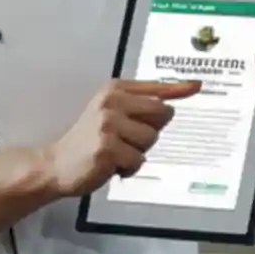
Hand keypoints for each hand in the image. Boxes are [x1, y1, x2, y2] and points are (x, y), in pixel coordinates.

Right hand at [42, 79, 200, 196]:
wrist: (57, 163)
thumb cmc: (89, 139)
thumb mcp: (112, 112)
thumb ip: (144, 104)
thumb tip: (183, 93)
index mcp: (114, 90)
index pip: (154, 88)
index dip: (178, 88)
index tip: (197, 86)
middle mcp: (111, 102)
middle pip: (161, 113)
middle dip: (151, 131)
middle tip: (127, 139)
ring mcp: (109, 125)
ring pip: (151, 139)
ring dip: (138, 152)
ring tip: (116, 152)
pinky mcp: (107, 148)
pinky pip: (139, 160)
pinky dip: (129, 168)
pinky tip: (112, 165)